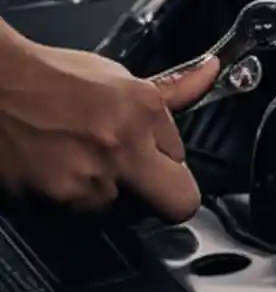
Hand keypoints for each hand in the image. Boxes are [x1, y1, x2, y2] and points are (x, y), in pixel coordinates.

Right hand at [0, 37, 218, 220]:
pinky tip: (64, 173)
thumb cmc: (54, 79)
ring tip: (87, 164)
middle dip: (163, 196)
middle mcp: (117, 157)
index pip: (188, 172)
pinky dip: (78, 203)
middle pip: (173, 207)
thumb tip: (212, 71)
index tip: (156, 155)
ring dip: (114, 197)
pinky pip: (82, 220)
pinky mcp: (47, 209)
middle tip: (139, 176)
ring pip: (123, 215)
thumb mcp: (122, 80)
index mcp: (141, 120)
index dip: (173, 165)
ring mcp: (82, 188)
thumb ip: (175, 91)